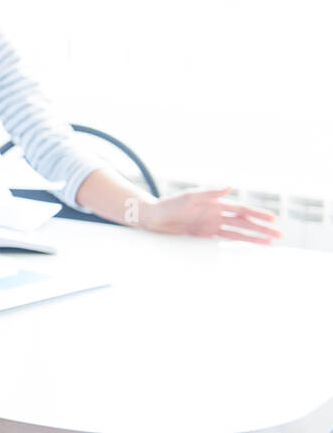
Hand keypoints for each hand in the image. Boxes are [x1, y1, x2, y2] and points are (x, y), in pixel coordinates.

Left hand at [140, 187, 281, 243]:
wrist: (153, 217)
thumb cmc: (169, 205)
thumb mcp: (189, 197)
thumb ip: (209, 192)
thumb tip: (229, 186)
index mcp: (215, 204)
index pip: (242, 210)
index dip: (258, 214)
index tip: (273, 219)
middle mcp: (216, 214)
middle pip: (244, 222)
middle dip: (261, 229)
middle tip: (279, 236)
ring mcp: (211, 225)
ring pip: (238, 232)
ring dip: (254, 237)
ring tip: (270, 243)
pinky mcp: (204, 234)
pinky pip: (225, 239)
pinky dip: (238, 242)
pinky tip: (249, 245)